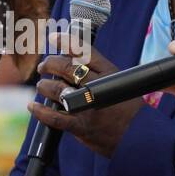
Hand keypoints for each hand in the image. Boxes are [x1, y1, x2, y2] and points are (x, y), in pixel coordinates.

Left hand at [29, 33, 138, 158]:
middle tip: (43, 67)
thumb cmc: (130, 111)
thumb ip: (100, 74)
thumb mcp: (121, 84)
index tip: (53, 38)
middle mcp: (98, 87)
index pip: (84, 51)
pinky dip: (41, 111)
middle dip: (49, 64)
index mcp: (109, 73)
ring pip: (57, 89)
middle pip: (66, 67)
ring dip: (45, 86)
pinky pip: (55, 117)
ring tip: (42, 86)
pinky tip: (33, 106)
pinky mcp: (82, 126)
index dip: (66, 42)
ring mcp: (89, 106)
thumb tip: (74, 61)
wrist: (141, 137)